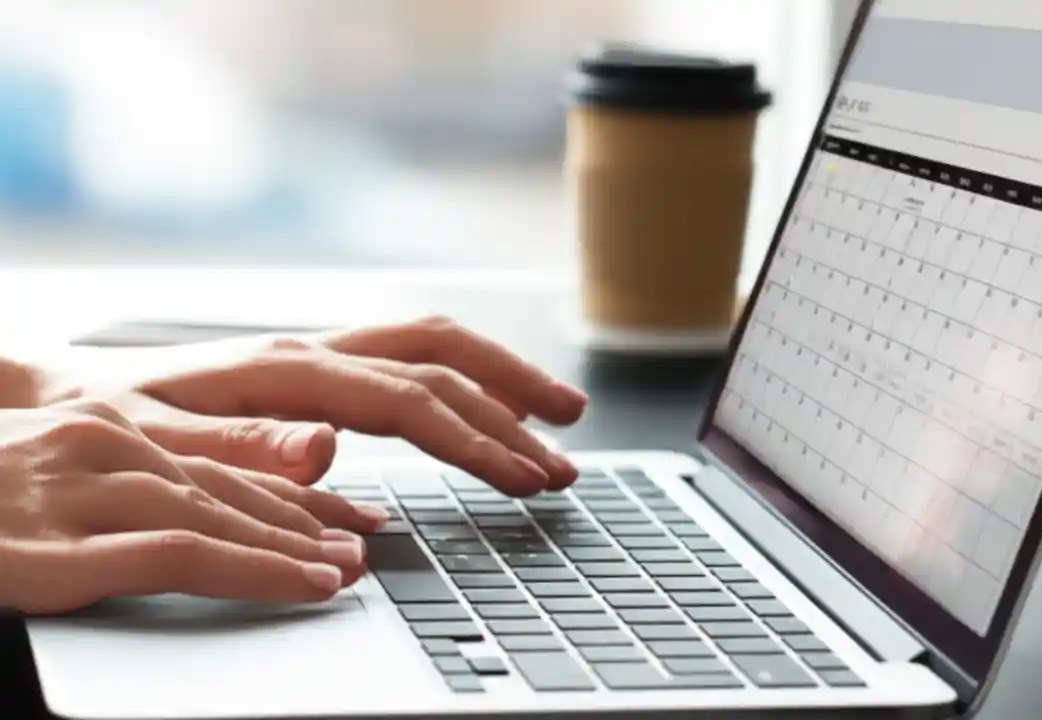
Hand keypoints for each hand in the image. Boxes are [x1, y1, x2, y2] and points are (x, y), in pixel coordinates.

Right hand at [0, 400, 368, 613]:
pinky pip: (177, 556)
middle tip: (366, 540)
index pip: (213, 461)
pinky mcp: (50, 548)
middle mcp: (96, 446)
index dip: (286, 491)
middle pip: (226, 485)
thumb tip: (159, 501)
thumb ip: (97, 480)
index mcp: (94, 428)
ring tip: (350, 565)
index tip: (343, 512)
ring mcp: (74, 493)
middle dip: (305, 517)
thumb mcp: (26, 466)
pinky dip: (253, 568)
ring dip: (295, 542)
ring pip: (217, 514)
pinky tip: (304, 582)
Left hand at [56, 317, 588, 495]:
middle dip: (515, 400)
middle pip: (442, 356)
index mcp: (288, 369)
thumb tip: (328, 449)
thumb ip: (243, 449)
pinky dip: (463, 387)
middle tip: (568, 452)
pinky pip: (410, 367)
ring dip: (503, 382)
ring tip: (558, 422)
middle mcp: (315, 350)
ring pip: (435, 350)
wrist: (68, 393)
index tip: (527, 473)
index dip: (477, 438)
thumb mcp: (157, 445)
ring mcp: (321, 356)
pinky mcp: (319, 372)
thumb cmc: (110, 423)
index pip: (410, 400)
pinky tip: (485, 420)